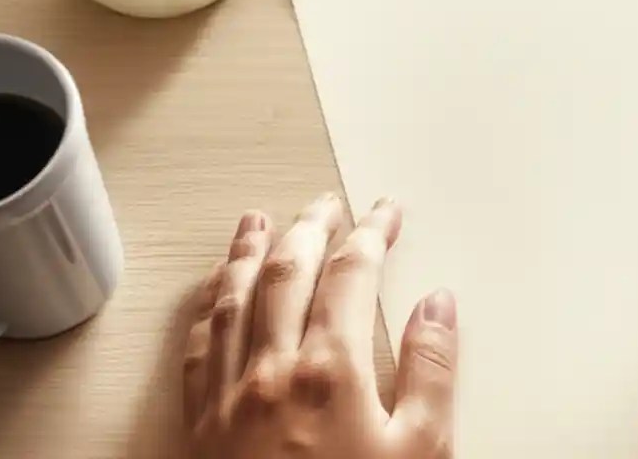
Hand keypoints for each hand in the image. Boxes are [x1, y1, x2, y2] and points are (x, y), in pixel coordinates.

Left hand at [184, 194, 457, 458]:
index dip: (372, 232)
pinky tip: (215, 290)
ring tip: (257, 221)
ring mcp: (229, 395)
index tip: (386, 213)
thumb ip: (431, 373)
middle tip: (327, 204)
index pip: (352, 273)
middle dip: (311, 227)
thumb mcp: (420, 451)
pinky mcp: (200, 424)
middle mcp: (272, 371)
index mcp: (331, 371)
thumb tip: (437, 307)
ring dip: (247, 251)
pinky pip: (199, 344)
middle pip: (289, 270)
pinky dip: (208, 305)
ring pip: (234, 298)